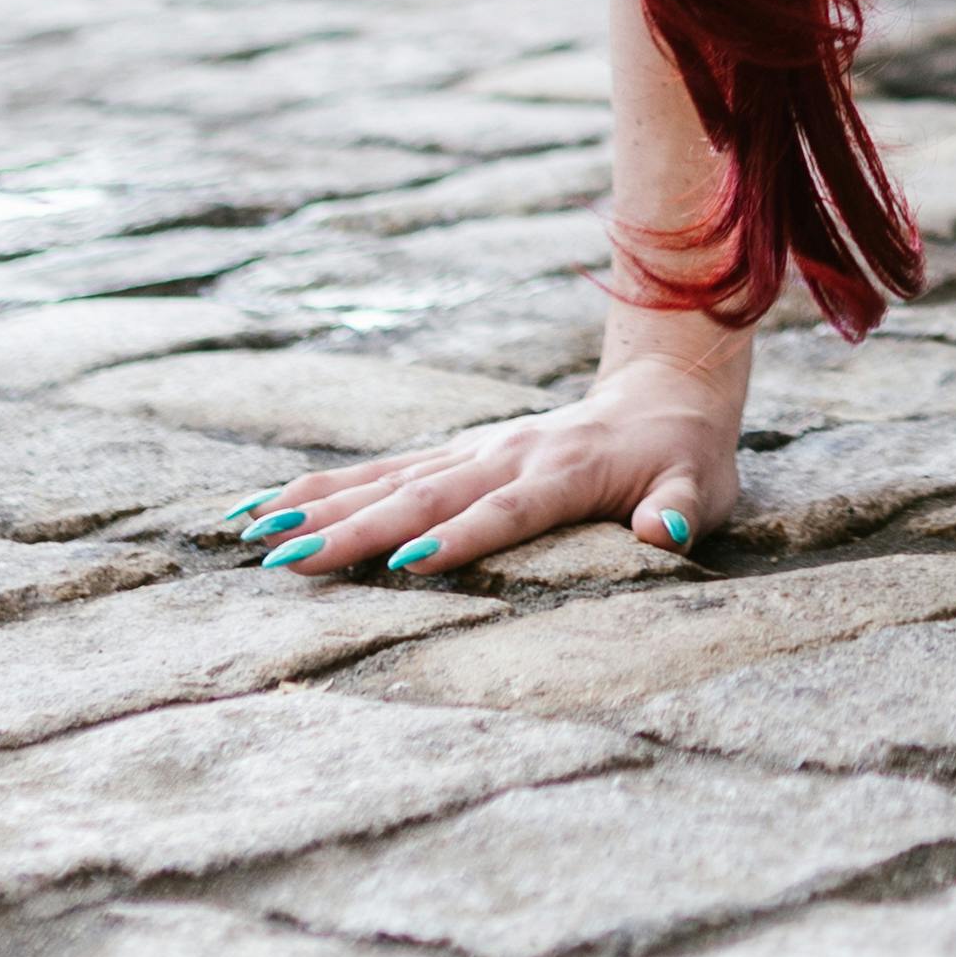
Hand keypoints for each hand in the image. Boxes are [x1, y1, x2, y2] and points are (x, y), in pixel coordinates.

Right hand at [225, 356, 740, 580]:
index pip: (507, 510)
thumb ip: (679, 509)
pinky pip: (379, 471)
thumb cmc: (685, 457)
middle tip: (287, 560)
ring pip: (387, 479)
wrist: (666, 393)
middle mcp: (507, 454)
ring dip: (319, 505)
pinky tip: (263, 506)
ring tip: (252, 530)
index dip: (462, 536)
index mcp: (565, 471)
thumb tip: (663, 532)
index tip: (409, 563)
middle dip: (355, 529)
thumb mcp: (703, 485)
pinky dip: (321, 488)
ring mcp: (474, 450)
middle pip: (423, 495)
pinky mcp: (453, 454)